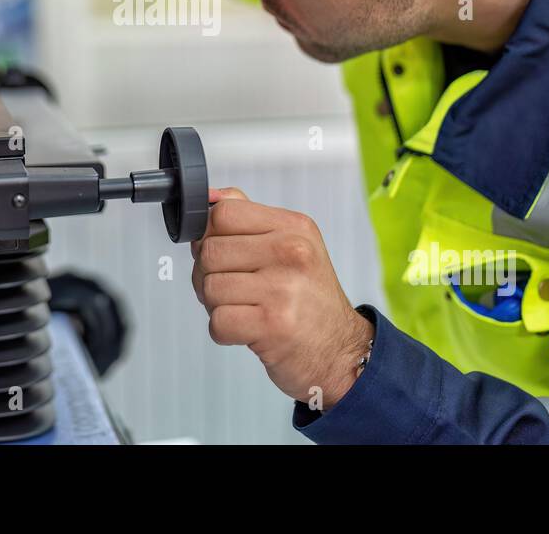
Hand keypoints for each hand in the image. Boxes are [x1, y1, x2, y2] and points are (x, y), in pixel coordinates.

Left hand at [192, 187, 374, 409]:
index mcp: (294, 226)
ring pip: (209, 287)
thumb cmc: (308, 299)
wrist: (340, 351)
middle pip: (210, 251)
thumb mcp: (291, 245)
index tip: (225, 254)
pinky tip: (247, 330)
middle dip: (209, 275)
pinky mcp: (273, 325)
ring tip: (245, 309)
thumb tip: (208, 196)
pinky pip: (217, 322)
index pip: (223, 213)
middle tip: (235, 289)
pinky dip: (224, 332)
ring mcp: (284, 288)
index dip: (210, 236)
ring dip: (216, 305)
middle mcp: (292, 251)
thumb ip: (248, 217)